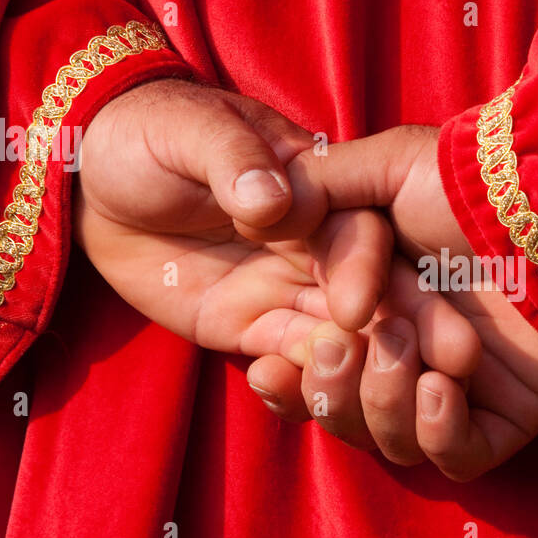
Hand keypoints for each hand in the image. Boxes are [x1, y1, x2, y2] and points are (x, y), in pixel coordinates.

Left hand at [75, 79, 478, 376]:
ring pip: (340, 336)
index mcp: (319, 188)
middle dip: (405, 331)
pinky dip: (300, 383)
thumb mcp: (189, 132)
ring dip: (360, 369)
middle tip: (444, 370)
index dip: (368, 267)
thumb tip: (273, 200)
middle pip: (373, 291)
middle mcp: (316, 244)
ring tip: (377, 406)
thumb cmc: (148, 131)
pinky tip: (303, 400)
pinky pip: (287, 360)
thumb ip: (235, 161)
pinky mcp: (251, 326)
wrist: (93, 176)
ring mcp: (285, 288)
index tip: (356, 306)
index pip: (359, 231)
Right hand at [246, 125, 537, 480]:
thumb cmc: (477, 182)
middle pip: (345, 415)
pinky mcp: (505, 420)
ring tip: (407, 348)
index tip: (270, 364)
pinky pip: (457, 458)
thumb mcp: (390, 166)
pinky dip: (439, 432)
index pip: (312, 371)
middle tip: (346, 345)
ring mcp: (458, 393)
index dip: (286, 382)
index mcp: (373, 313)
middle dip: (335, 390)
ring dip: (385, 403)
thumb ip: (323, 187)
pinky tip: (442, 388)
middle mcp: (410, 359)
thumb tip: (262, 219)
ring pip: (394, 441)